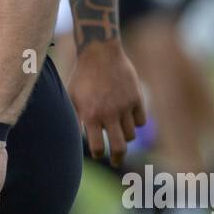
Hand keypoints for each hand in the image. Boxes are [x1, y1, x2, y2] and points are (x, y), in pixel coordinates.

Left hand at [68, 39, 144, 164]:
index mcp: (90, 115)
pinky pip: (141, 121)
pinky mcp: (137, 98)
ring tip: (118, 131)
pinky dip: (136, 122)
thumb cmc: (82, 77)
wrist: (100, 52)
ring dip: (125, 136)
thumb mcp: (72, 98)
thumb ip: (75, 118)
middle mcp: (109, 113)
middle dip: (118, 158)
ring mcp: (125, 106)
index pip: (98, 148)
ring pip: (131, 135)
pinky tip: (129, 118)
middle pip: (120, 148)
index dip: (99, 154)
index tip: (99, 153)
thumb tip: (73, 139)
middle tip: (116, 161)